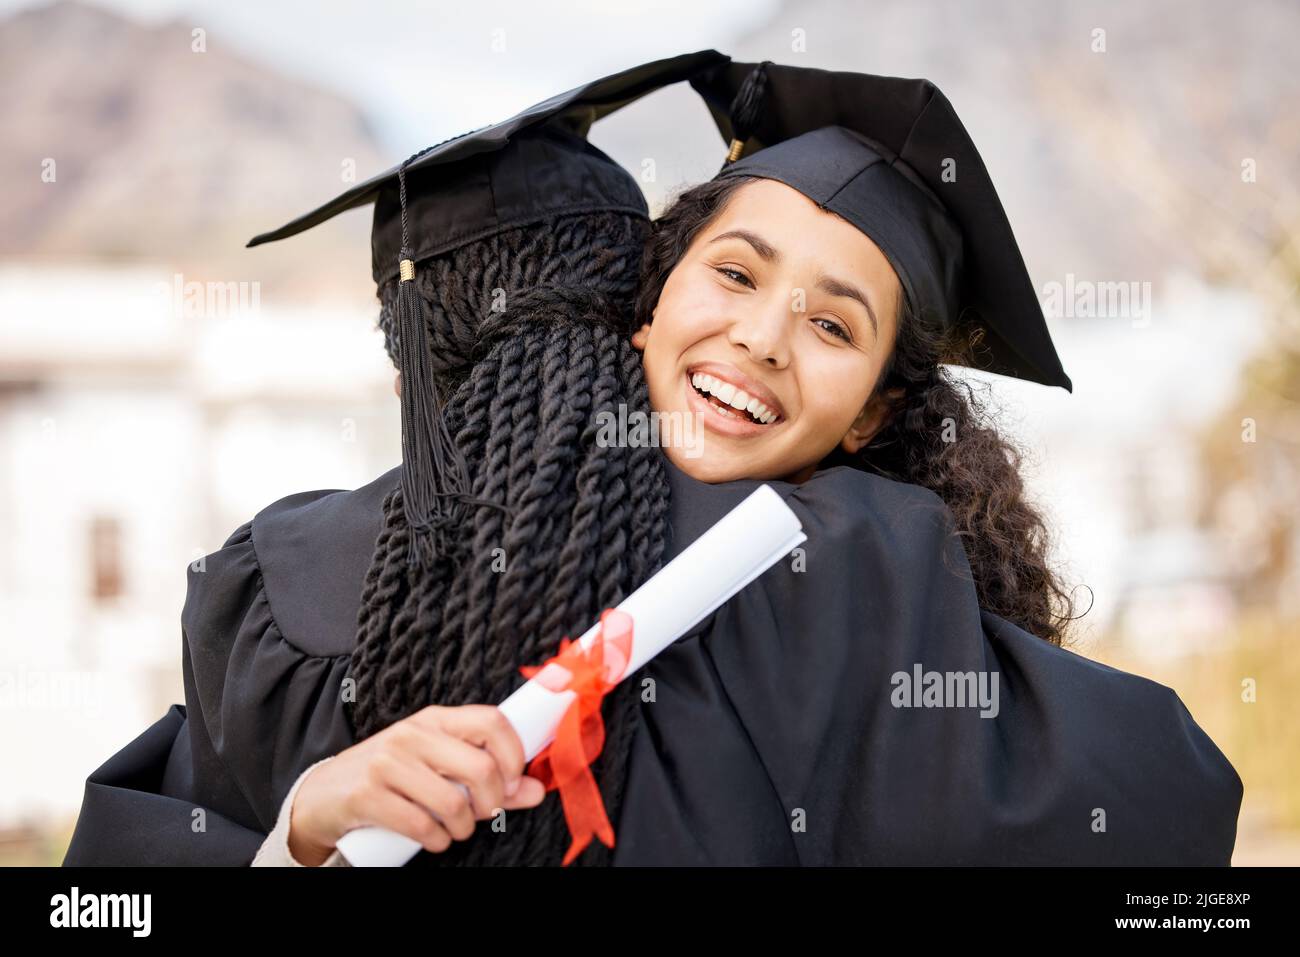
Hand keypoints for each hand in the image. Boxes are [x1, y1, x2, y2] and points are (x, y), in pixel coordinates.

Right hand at [287, 704, 546, 864]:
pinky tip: (434, 839)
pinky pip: (422, 825)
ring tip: (456, 830)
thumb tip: (536, 790)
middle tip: (484, 814)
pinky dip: (437, 840)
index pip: (492, 722)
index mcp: (435, 720)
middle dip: (493, 802)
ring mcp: (388, 763)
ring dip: (464, 828)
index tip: (513, 783)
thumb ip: (489, 777)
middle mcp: (412, 735)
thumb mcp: (438, 766)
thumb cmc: (391, 777)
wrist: (323, 794)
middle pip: (480, 767)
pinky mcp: (368, 795)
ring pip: (454, 802)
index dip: (514, 755)